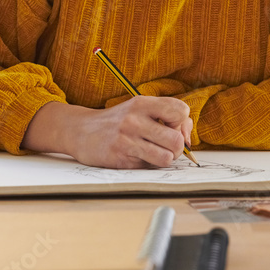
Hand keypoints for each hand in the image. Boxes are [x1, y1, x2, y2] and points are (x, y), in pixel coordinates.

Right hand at [22, 96, 192, 168]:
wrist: (81, 131)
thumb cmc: (118, 121)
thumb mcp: (139, 109)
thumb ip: (167, 116)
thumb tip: (188, 137)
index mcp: (142, 103)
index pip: (181, 111)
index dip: (182, 123)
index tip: (173, 128)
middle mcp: (135, 120)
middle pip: (176, 140)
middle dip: (177, 147)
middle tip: (166, 146)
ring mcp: (127, 140)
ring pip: (167, 158)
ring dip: (165, 159)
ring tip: (155, 154)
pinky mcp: (120, 158)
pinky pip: (149, 167)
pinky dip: (149, 165)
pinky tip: (138, 157)